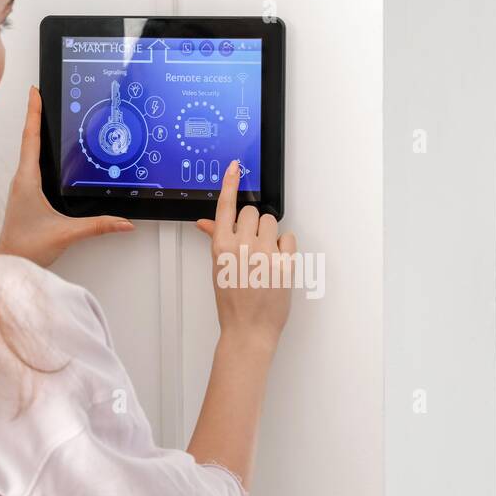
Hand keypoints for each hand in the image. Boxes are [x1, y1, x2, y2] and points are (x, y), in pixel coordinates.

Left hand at [0, 86, 133, 266]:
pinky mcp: (24, 195)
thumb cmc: (26, 248)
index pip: (31, 138)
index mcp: (27, 181)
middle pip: (28, 139)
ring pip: (28, 153)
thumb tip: (123, 222)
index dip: (33, 113)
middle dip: (34, 115)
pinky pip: (30, 166)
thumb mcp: (67, 233)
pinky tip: (44, 152)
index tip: (35, 92)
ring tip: (41, 115)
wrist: (9, 263)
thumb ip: (98, 226)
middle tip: (39, 94)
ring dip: (34, 132)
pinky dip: (36, 151)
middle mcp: (21, 180)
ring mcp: (21, 187)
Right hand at [196, 160, 294, 350]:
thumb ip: (215, 240)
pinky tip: (276, 262)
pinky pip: (288, 238)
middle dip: (253, 224)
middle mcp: (243, 246)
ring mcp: (265, 254)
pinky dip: (284, 247)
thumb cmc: (232, 302)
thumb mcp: (218, 268)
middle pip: (252, 212)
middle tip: (252, 245)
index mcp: (222, 247)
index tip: (236, 167)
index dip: (230, 183)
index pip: (225, 205)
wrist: (249, 329)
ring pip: (272, 221)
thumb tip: (207, 223)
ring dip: (269, 233)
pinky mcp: (285, 263)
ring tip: (264, 255)